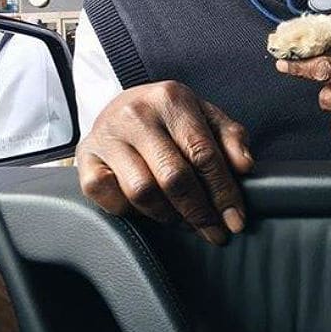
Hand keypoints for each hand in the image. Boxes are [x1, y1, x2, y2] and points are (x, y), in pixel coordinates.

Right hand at [76, 80, 253, 244]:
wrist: (123, 104)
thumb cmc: (171, 115)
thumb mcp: (206, 115)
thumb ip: (230, 137)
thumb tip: (245, 166)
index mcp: (171, 99)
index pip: (202, 153)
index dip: (222, 191)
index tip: (236, 219)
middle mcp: (136, 114)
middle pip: (173, 176)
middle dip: (200, 211)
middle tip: (216, 232)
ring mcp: (106, 137)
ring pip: (142, 192)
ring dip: (169, 216)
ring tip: (186, 222)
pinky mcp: (85, 160)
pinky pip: (109, 199)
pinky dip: (132, 212)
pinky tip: (150, 211)